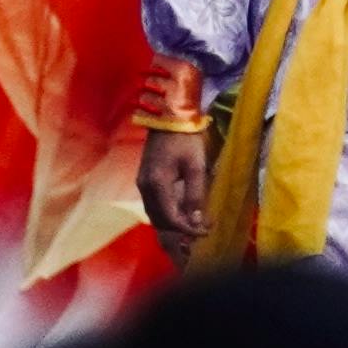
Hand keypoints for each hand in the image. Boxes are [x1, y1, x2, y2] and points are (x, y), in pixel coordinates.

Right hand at [138, 126, 207, 252]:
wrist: (168, 116)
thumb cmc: (185, 138)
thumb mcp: (195, 166)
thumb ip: (195, 195)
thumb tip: (195, 221)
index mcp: (157, 183)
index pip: (170, 218)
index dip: (188, 229)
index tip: (206, 231)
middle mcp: (144, 187)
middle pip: (160, 220)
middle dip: (181, 229)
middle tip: (203, 228)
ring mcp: (142, 183)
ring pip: (155, 214)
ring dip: (173, 222)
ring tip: (195, 222)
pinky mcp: (144, 179)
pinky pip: (153, 204)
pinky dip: (167, 212)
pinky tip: (182, 210)